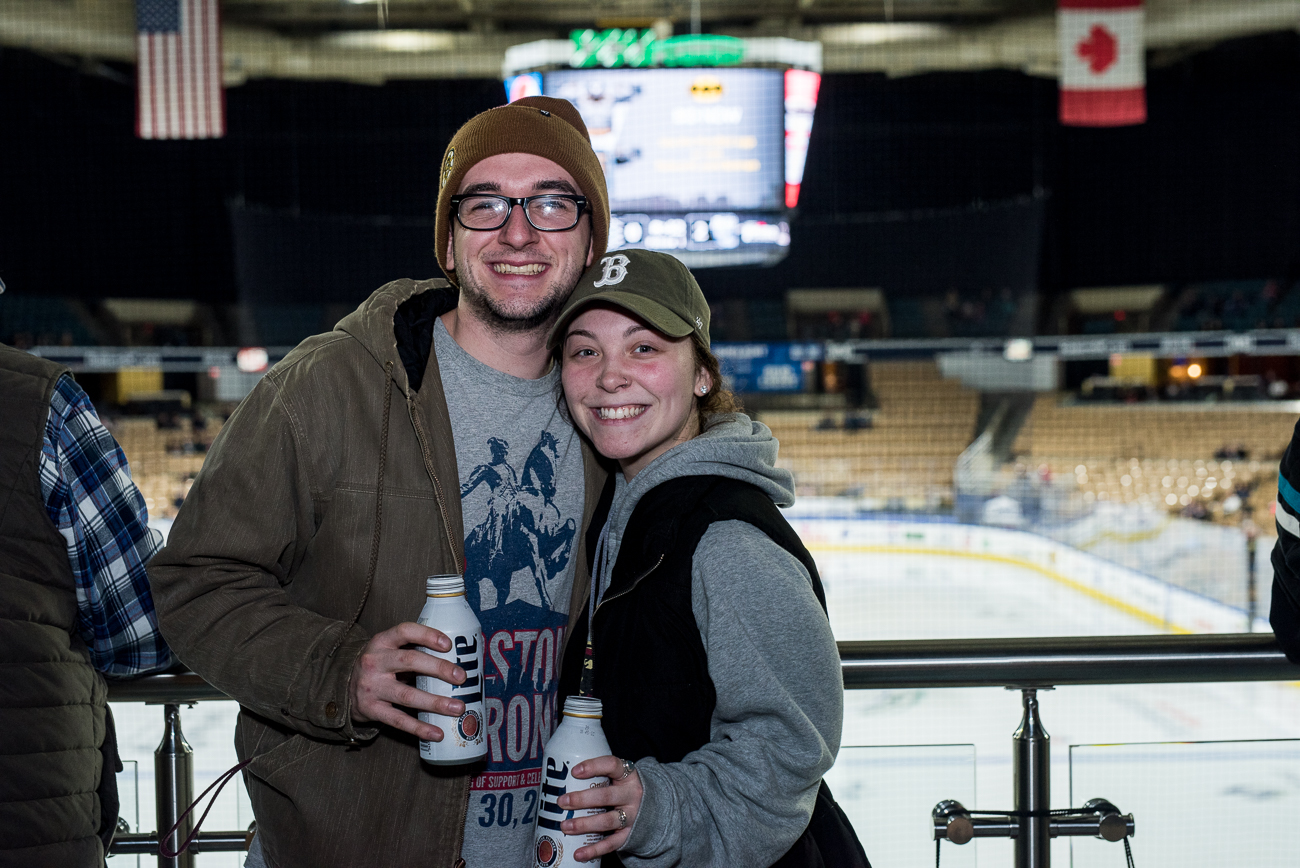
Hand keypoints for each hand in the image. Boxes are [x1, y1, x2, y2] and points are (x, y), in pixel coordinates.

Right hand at [349, 621, 465, 740]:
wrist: (345, 687)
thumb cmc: (380, 665)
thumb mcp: (389, 650)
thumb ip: (413, 651)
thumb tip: (455, 660)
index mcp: (382, 641)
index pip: (405, 631)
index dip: (427, 635)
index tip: (448, 645)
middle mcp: (374, 662)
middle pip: (409, 661)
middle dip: (439, 668)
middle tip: (461, 677)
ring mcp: (372, 687)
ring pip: (407, 695)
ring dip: (435, 702)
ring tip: (458, 707)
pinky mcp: (371, 710)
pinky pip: (398, 720)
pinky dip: (419, 728)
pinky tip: (437, 732)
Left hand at [559, 756, 643, 861]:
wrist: (652, 808)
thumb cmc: (623, 789)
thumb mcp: (618, 777)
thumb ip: (598, 776)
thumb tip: (560, 781)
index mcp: (627, 776)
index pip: (612, 765)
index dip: (593, 766)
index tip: (574, 771)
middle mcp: (632, 795)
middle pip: (606, 796)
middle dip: (582, 799)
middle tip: (562, 802)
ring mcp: (632, 816)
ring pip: (607, 821)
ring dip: (584, 824)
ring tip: (565, 826)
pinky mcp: (629, 835)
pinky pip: (611, 843)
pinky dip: (594, 850)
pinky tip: (578, 853)